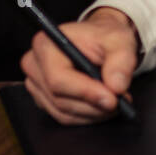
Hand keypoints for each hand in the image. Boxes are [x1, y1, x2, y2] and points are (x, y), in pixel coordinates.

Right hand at [20, 7, 139, 124]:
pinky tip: (102, 105)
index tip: (112, 99)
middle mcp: (34, 65)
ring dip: (93, 113)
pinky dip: (87, 116)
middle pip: (60, 98)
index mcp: (46, 44)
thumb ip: (121, 60)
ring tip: (116, 102)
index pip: (58, 78)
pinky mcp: (43, 99)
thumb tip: (116, 87)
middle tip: (120, 102)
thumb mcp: (120, 39)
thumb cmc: (105, 37)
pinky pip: (64, 117)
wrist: (100, 41)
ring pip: (64, 112)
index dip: (85, 92)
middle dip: (94, 105)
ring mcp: (36, 84)